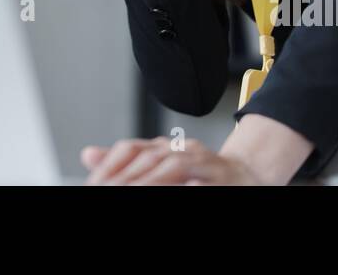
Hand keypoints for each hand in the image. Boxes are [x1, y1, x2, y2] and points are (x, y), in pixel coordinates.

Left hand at [79, 137, 269, 184]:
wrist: (249, 176)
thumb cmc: (202, 175)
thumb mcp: (162, 164)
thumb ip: (127, 162)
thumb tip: (88, 154)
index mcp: (166, 146)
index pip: (130, 149)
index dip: (110, 165)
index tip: (93, 183)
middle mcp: (183, 149)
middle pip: (147, 158)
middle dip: (123, 178)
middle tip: (104, 190)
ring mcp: (204, 162)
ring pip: (172, 167)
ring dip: (148, 181)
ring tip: (125, 191)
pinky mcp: (222, 177)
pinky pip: (200, 182)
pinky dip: (185, 186)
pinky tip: (176, 190)